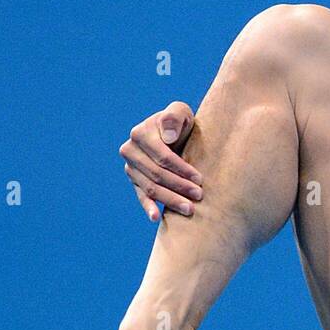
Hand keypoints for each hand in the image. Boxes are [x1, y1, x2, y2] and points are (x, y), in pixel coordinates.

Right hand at [119, 101, 201, 221]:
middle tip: (199, 196)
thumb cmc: (180, 122)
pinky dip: (148, 207)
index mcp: (140, 133)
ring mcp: (131, 168)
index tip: (200, 179)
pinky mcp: (134, 181)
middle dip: (179, 187)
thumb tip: (167, 138)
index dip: (181, 169)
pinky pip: (141, 196)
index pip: (162, 157)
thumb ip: (174, 117)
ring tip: (189, 209)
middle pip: (157, 174)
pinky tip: (156, 218)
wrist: (174, 134)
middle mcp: (130, 151)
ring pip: (151, 188)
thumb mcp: (180, 112)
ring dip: (170, 200)